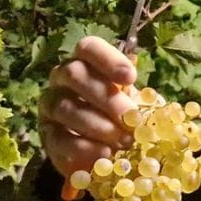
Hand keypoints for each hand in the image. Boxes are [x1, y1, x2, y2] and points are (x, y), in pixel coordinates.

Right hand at [37, 36, 138, 178]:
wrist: (101, 153)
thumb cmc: (121, 119)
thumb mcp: (136, 106)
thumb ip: (142, 99)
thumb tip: (153, 100)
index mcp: (86, 63)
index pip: (89, 48)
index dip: (109, 59)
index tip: (130, 77)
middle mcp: (62, 79)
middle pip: (75, 74)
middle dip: (107, 98)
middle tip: (130, 119)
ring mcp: (50, 106)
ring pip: (65, 106)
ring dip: (97, 125)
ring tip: (123, 141)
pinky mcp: (47, 136)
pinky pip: (58, 138)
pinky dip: (84, 147)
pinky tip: (104, 153)